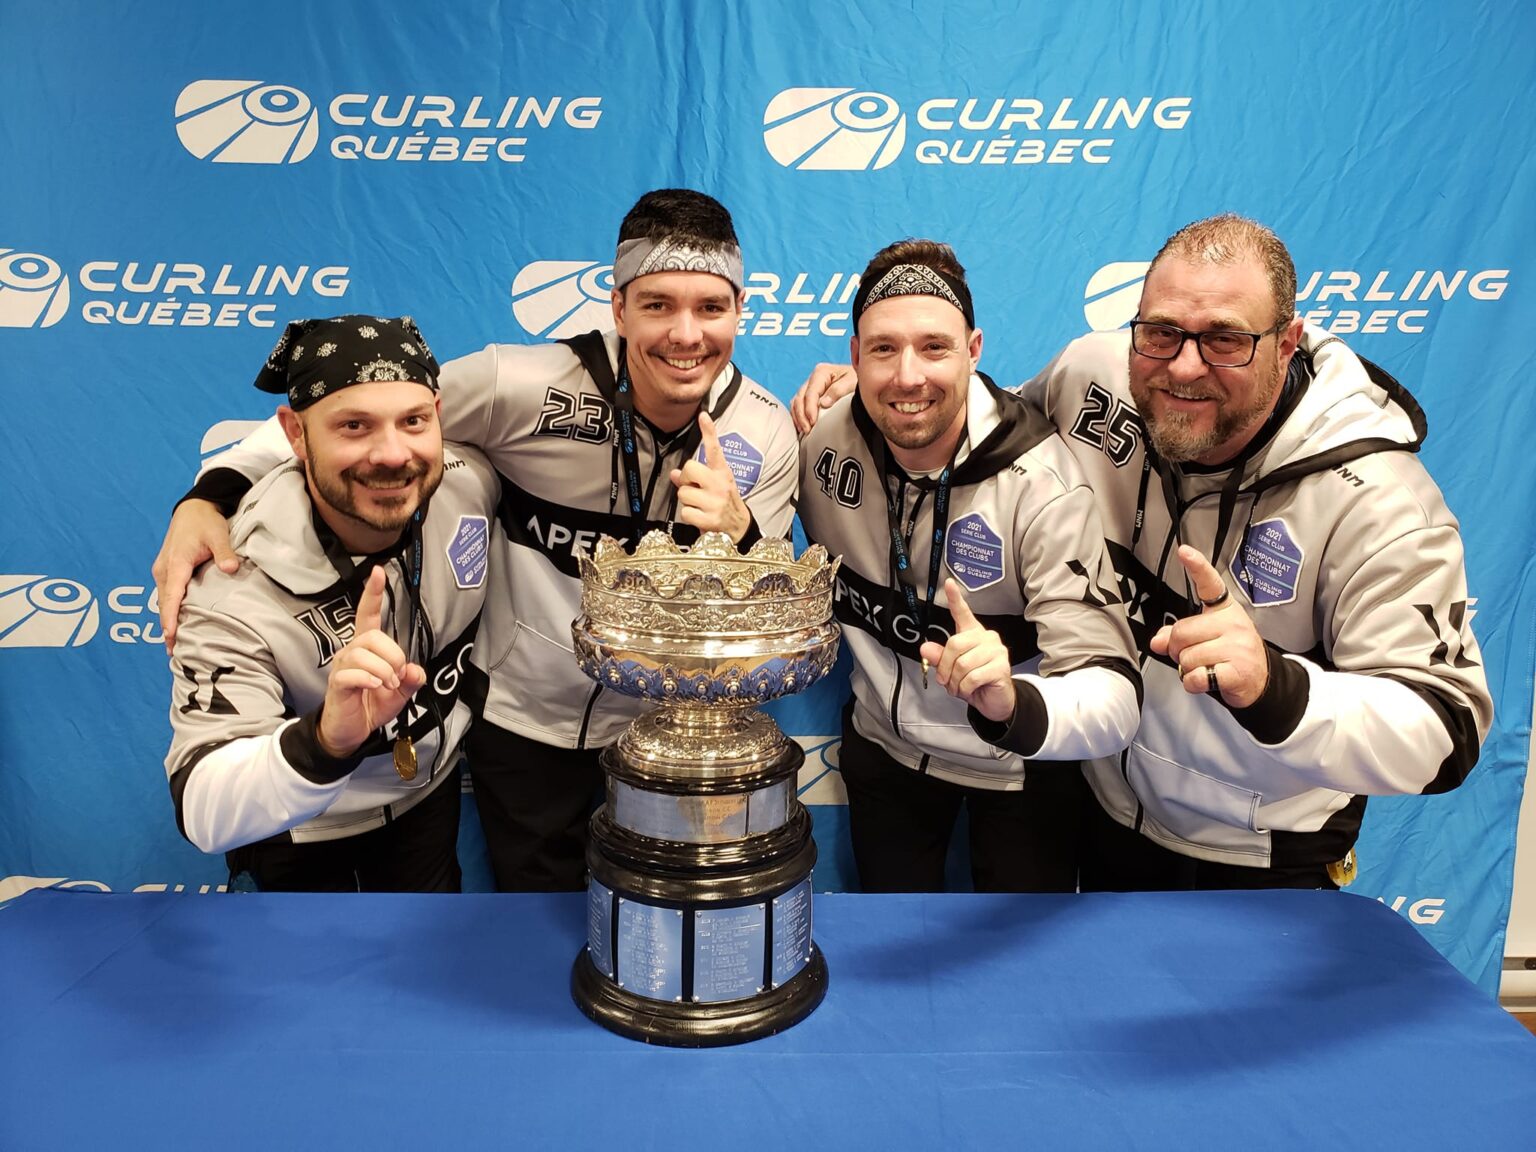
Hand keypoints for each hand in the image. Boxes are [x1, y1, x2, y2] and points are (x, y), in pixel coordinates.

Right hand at [153, 498, 240, 653]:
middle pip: (164, 603)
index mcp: (176, 563)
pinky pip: (167, 595)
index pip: (172, 595)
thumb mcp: (218, 534)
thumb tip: (231, 568)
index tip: (171, 635)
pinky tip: (175, 624)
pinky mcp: (167, 572)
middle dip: (167, 627)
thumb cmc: (205, 522)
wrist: (193, 509)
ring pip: (164, 601)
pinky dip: (169, 610)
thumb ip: (224, 552)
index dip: (170, 617)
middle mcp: (164, 570)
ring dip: (167, 620)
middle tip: (173, 651)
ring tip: (173, 644)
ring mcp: (163, 571)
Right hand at [317, 565, 425, 757]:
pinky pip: (350, 673)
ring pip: (362, 654)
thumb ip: (412, 679)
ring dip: (383, 670)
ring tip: (387, 686)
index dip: (372, 594)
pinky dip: (368, 679)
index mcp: (368, 649)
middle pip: (373, 637)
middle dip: (393, 655)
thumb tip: (414, 669)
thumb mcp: (401, 693)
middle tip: (397, 677)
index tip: (377, 572)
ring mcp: (342, 667)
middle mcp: (352, 652)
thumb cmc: (372, 705)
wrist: (351, 732)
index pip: (367, 614)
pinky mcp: (336, 684)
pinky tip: (374, 687)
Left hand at [670, 412, 749, 541]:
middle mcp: (720, 485)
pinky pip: (685, 512)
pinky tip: (700, 518)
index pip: (714, 450)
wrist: (739, 529)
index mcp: (722, 474)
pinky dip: (689, 516)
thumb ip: (695, 479)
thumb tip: (674, 474)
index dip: (709, 432)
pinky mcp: (710, 519)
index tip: (703, 416)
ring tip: (700, 507)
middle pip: (689, 468)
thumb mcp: (714, 487)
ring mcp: (716, 502)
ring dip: (687, 502)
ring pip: (683, 493)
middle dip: (686, 479)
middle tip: (694, 488)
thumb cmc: (724, 505)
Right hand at [791, 362, 855, 435]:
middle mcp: (813, 379)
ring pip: (796, 402)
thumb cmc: (858, 380)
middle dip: (801, 415)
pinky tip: (802, 427)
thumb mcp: (852, 382)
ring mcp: (810, 387)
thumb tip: (823, 404)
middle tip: (807, 430)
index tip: (813, 422)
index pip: (810, 393)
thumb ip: (838, 390)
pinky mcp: (811, 396)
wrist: (864, 380)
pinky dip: (798, 417)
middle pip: (800, 398)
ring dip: (798, 417)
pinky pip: (799, 406)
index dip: (809, 408)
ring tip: (804, 430)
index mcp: (821, 372)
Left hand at [918, 578, 1016, 722]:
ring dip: (955, 682)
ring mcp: (996, 651)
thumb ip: (939, 657)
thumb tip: (925, 648)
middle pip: (954, 644)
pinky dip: (964, 688)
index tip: (948, 583)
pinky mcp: (1001, 666)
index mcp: (972, 634)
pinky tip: (969, 690)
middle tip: (946, 680)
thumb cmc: (974, 682)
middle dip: (945, 667)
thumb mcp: (951, 670)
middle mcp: (986, 638)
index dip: (955, 598)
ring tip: (959, 687)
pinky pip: (972, 677)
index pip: (963, 613)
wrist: (995, 701)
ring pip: (962, 664)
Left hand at [1149, 545, 1268, 707]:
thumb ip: (1178, 635)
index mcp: (1225, 610)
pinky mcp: (1237, 671)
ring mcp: (1237, 647)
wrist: (1259, 681)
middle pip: (1181, 632)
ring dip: (1187, 668)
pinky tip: (1207, 680)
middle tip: (1192, 654)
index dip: (1197, 566)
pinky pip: (1196, 677)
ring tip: (1206, 667)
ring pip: (1186, 657)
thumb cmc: (1230, 655)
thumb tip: (1157, 642)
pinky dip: (1193, 683)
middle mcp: (1233, 624)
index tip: (1185, 551)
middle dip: (1177, 648)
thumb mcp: (1206, 639)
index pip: (1210, 584)